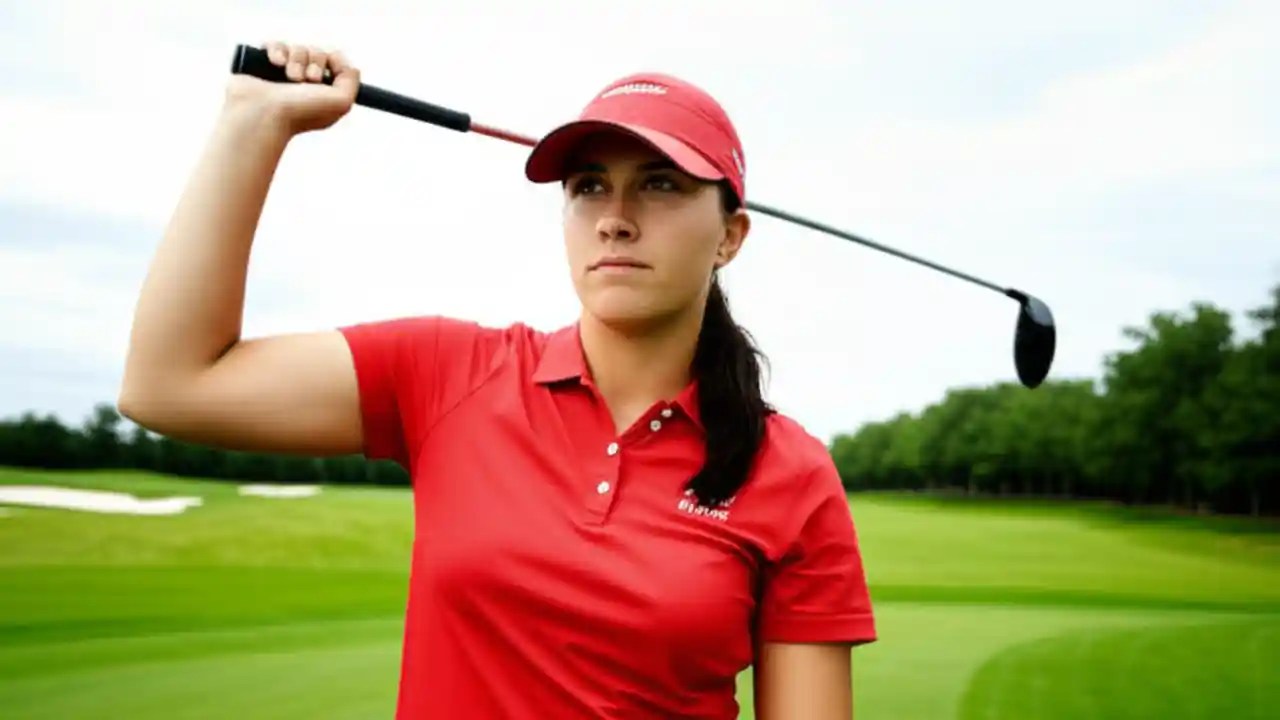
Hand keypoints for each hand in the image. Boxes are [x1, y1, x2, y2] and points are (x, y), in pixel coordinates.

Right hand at [225, 41, 360, 135]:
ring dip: (297, 60)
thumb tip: (339, 58)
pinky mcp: (262, 65)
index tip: (325, 77)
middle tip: (306, 81)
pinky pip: (275, 44)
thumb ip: (351, 80)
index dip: (333, 64)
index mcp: (322, 94)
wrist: (263, 114)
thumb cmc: (301, 112)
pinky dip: (277, 50)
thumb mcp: (341, 102)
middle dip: (314, 63)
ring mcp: (282, 75)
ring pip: (297, 48)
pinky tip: (276, 64)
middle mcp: (303, 85)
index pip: (334, 63)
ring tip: (290, 78)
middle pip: (317, 52)